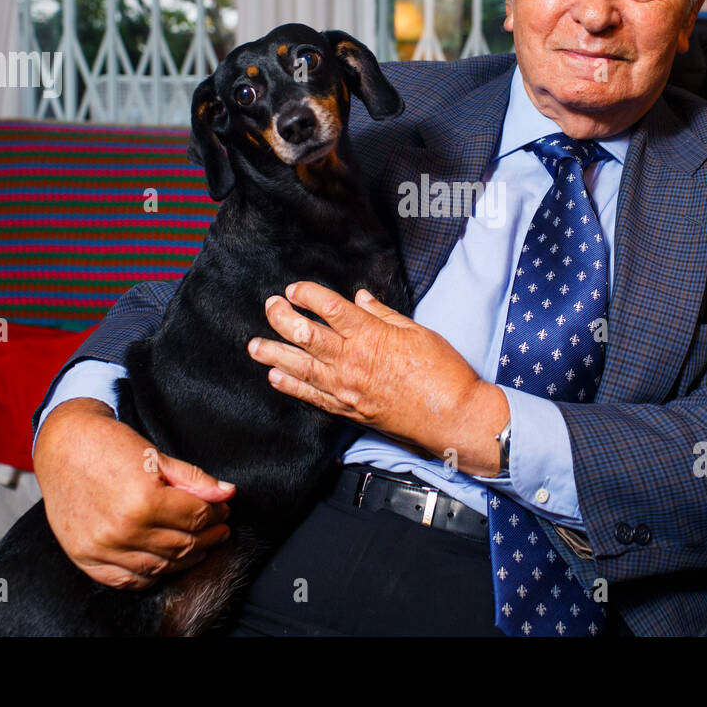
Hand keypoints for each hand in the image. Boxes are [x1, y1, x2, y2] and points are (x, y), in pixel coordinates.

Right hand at [32, 398, 235, 590]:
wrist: (62, 446)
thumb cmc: (107, 446)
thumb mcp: (156, 456)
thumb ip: (193, 478)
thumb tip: (227, 493)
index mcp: (144, 501)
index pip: (196, 517)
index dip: (216, 514)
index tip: (223, 510)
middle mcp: (123, 530)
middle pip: (182, 545)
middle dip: (208, 537)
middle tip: (219, 530)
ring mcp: (102, 548)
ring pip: (159, 566)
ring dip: (185, 559)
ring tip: (199, 546)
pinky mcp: (85, 557)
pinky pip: (126, 580)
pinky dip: (150, 575)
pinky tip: (164, 563)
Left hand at [247, 282, 509, 475]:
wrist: (452, 416)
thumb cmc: (443, 372)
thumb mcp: (418, 331)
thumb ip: (384, 315)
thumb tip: (360, 299)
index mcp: (371, 335)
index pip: (327, 308)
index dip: (307, 294)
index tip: (295, 289)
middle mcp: (352, 361)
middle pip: (305, 335)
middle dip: (282, 318)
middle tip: (270, 307)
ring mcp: (347, 388)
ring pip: (300, 367)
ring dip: (275, 354)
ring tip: (254, 346)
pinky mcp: (349, 410)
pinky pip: (313, 397)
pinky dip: (291, 386)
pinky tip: (275, 378)